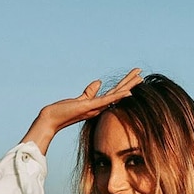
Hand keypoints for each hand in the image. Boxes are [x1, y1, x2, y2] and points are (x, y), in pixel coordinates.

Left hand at [21, 68, 142, 152]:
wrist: (51, 120)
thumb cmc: (64, 111)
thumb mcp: (80, 98)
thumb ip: (90, 91)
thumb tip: (99, 82)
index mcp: (99, 104)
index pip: (115, 93)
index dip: (125, 84)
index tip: (135, 76)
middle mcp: (100, 107)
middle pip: (118, 92)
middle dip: (130, 83)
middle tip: (142, 73)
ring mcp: (96, 107)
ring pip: (116, 95)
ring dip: (128, 86)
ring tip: (139, 77)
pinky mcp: (90, 106)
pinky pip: (107, 100)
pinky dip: (118, 96)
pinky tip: (128, 92)